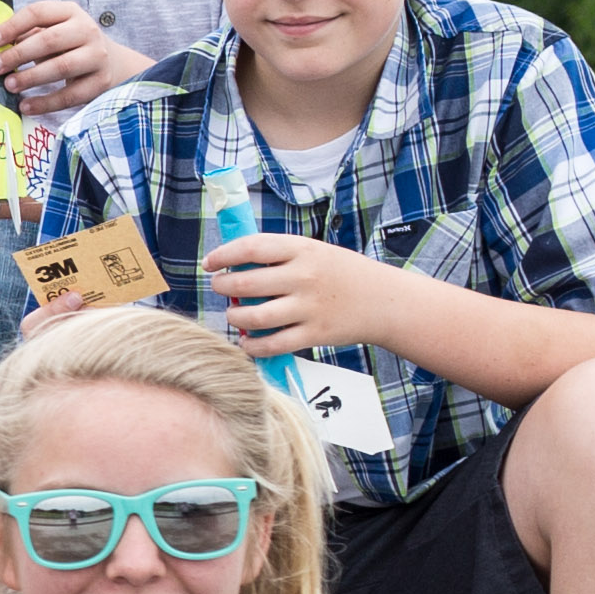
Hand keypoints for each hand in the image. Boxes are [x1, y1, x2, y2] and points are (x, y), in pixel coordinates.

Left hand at [0, 0, 145, 118]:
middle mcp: (87, 30)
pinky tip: (26, 105)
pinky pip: (70, 95)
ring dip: (31, 77)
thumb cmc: (70, 45)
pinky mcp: (101, 82)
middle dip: (19, 54)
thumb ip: (26, 36)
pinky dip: (46, 102)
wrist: (112, 62)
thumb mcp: (52, 31)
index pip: (39, 12)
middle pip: (49, 40)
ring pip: (61, 67)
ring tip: (10, 85)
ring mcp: (97, 56)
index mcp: (70, 12)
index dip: (14, 26)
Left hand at [202, 227, 400, 359]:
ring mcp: (309, 308)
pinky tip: (247, 341)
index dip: (223, 255)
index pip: (251, 247)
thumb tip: (232, 263)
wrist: (385, 301)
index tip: (210, 263)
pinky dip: (252, 346)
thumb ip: (278, 255)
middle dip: (223, 287)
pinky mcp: (314, 335)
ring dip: (234, 318)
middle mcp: (304, 277)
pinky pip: (272, 344)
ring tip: (234, 315)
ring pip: (253, 317)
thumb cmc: (341, 274)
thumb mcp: (314, 251)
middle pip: (245, 284)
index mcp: (303, 249)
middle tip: (220, 287)